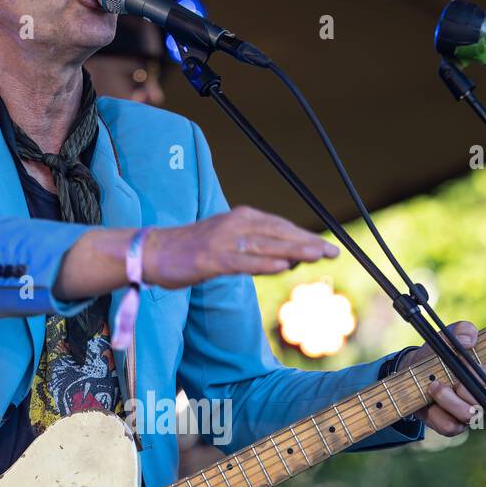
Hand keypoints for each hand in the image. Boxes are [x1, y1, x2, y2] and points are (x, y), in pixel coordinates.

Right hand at [142, 206, 338, 287]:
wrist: (152, 252)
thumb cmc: (191, 251)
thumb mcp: (227, 245)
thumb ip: (255, 250)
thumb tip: (287, 260)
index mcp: (240, 219)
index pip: (280, 227)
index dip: (305, 236)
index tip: (327, 246)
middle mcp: (235, 225)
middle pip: (278, 233)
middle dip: (307, 242)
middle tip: (332, 252)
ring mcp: (223, 241)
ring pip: (266, 245)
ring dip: (293, 250)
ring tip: (317, 256)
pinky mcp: (212, 259)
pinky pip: (243, 261)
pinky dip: (264, 264)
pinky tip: (283, 267)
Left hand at [402, 321, 485, 436]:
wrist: (410, 374)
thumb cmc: (435, 355)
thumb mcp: (445, 338)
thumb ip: (460, 331)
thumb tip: (469, 339)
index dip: (485, 373)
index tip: (465, 363)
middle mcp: (481, 396)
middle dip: (467, 388)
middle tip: (449, 378)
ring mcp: (468, 413)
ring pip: (469, 415)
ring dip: (449, 400)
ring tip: (434, 387)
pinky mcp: (453, 426)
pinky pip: (451, 427)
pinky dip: (437, 415)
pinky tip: (429, 405)